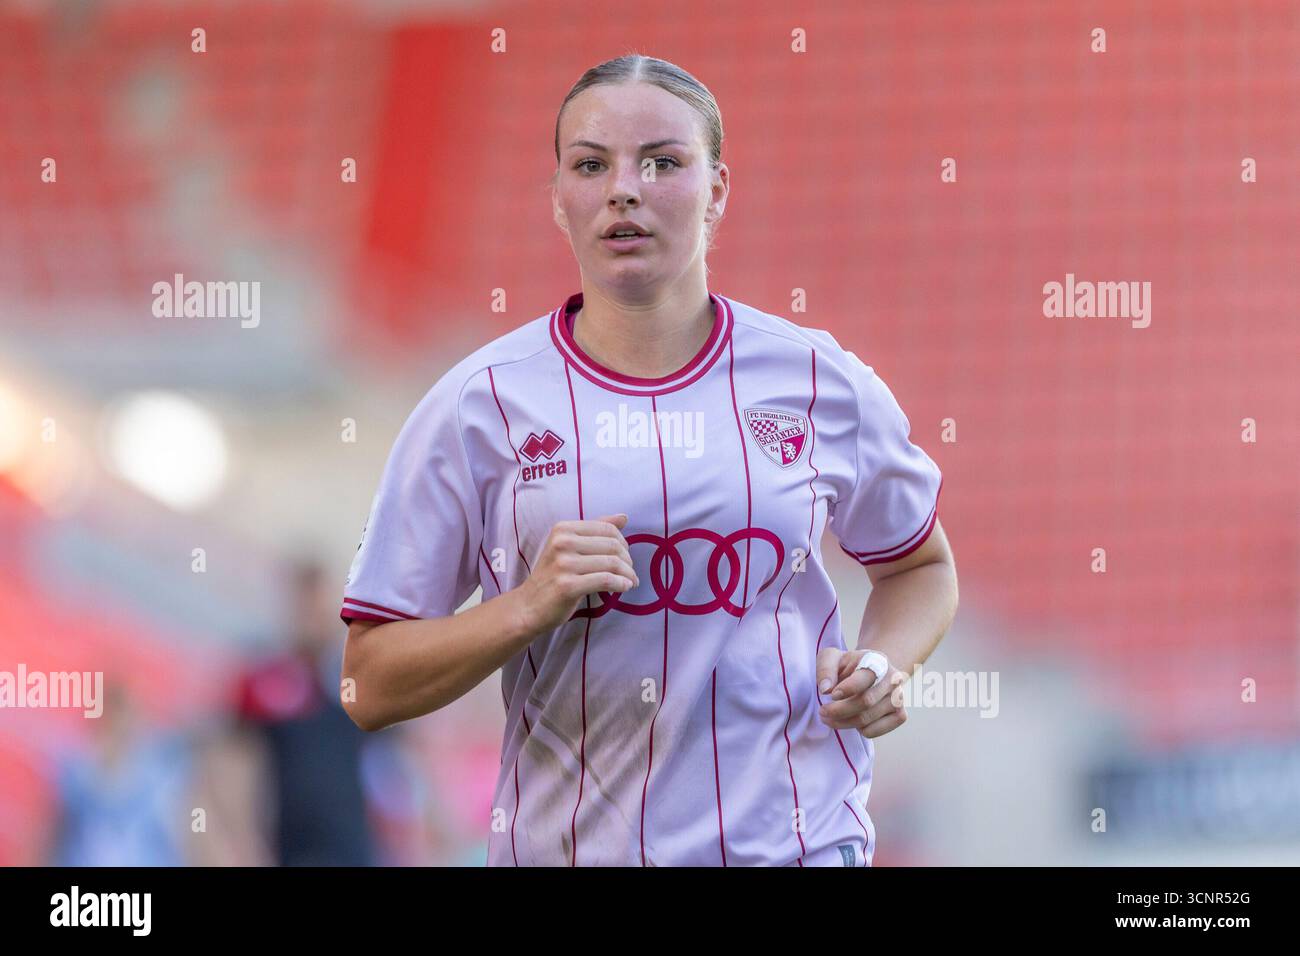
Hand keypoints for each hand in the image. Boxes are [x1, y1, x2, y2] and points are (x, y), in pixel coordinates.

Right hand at [512, 514, 637, 635]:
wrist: (528, 606)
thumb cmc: (552, 576)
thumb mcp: (569, 547)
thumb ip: (594, 531)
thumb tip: (623, 517)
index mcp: (563, 529)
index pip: (607, 529)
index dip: (623, 543)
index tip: (625, 557)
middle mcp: (562, 543)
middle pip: (612, 545)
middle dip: (627, 560)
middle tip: (630, 572)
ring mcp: (564, 564)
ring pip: (612, 563)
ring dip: (628, 574)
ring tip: (630, 581)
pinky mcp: (568, 585)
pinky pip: (606, 580)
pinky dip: (621, 584)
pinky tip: (624, 588)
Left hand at [815, 648, 907, 737]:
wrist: (873, 673)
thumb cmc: (849, 666)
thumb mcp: (832, 658)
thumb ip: (825, 669)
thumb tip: (825, 689)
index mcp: (877, 660)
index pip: (865, 678)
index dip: (846, 689)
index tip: (830, 695)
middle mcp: (893, 679)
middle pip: (866, 702)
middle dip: (839, 710)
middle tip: (822, 712)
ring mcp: (899, 698)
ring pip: (868, 719)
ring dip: (843, 723)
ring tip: (829, 718)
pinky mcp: (900, 715)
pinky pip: (874, 731)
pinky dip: (857, 730)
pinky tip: (851, 719)